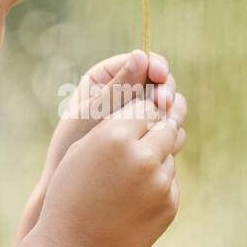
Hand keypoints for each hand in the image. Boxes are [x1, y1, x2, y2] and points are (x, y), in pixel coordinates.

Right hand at [12, 51, 186, 246]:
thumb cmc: (69, 195)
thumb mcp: (81, 151)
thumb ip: (114, 126)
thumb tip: (151, 109)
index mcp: (116, 136)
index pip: (146, 108)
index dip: (139, 114)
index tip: (131, 122)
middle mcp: (143, 156)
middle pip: (167, 126)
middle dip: (156, 130)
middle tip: (139, 142)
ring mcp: (160, 183)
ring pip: (169, 156)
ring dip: (155, 160)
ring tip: (126, 179)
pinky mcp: (169, 205)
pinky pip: (169, 183)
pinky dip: (156, 186)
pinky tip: (132, 199)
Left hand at [44, 49, 186, 180]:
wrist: (74, 191)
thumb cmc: (73, 147)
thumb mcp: (94, 114)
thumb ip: (119, 88)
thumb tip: (142, 55)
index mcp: (106, 78)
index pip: (141, 62)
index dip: (156, 66)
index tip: (160, 76)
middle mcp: (127, 93)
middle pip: (160, 81)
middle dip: (166, 90)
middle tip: (165, 103)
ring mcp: (141, 116)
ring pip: (169, 105)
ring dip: (173, 111)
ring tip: (170, 123)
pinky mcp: (150, 137)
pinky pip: (170, 129)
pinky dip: (172, 133)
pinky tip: (169, 143)